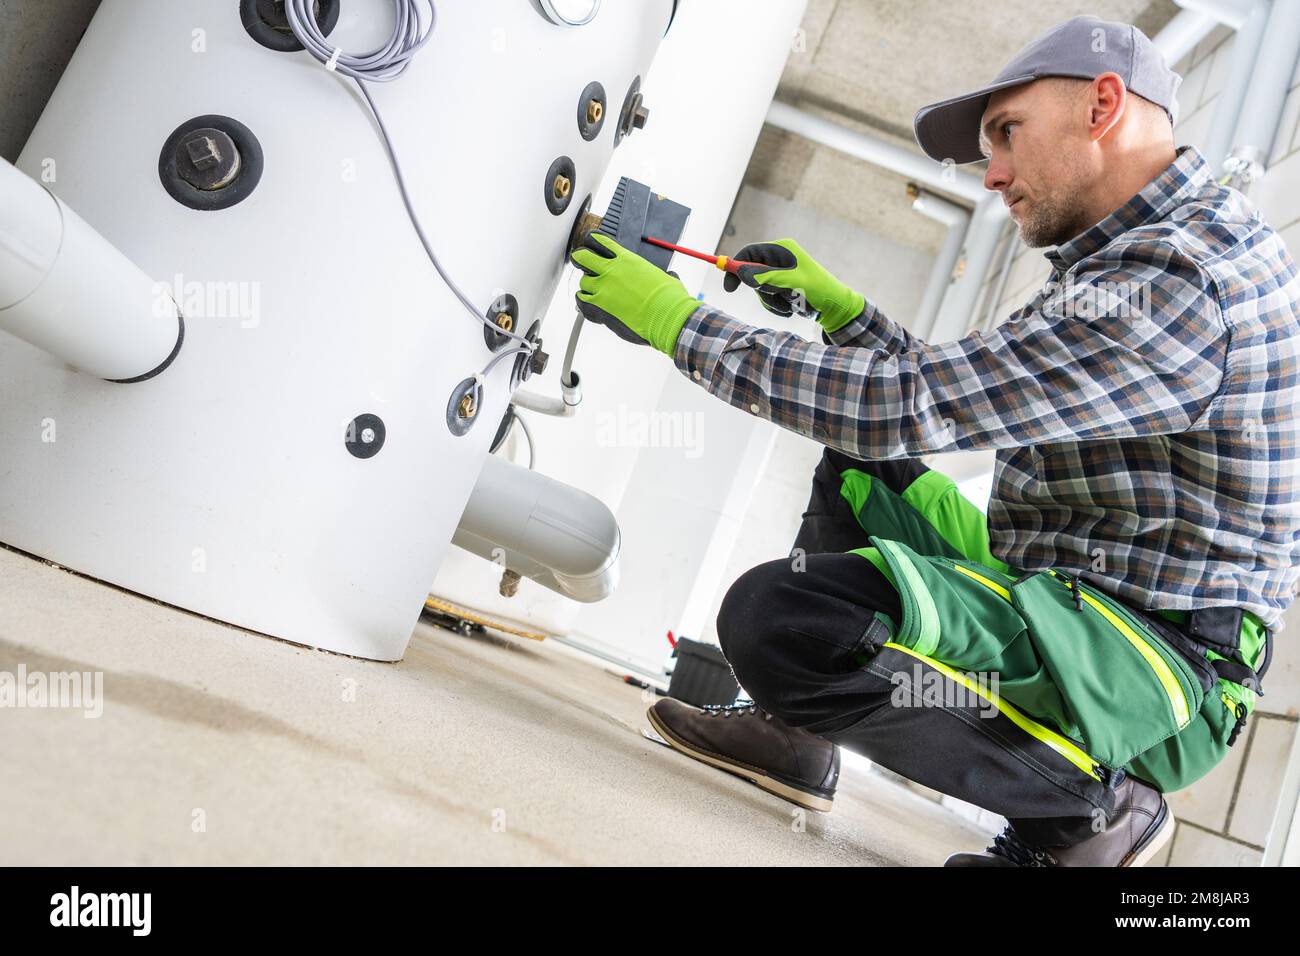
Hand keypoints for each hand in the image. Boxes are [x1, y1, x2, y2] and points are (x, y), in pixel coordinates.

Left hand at [568, 233, 701, 354]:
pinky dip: (584, 301)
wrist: (667, 317)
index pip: (599, 241)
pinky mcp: (598, 307)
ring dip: (589, 286)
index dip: (593, 242)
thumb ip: (659, 275)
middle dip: (582, 259)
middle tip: (585, 265)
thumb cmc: (669, 299)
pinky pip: (581, 300)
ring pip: (583, 281)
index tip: (592, 246)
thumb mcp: (666, 278)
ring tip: (597, 292)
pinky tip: (590, 303)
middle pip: (582, 257)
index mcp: (627, 259)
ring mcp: (603, 289)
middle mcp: (611, 271)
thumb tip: (669, 276)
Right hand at [721, 238, 864, 332]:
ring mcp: (781, 274)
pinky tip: (791, 309)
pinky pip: (768, 298)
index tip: (729, 287)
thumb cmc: (816, 290)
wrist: (834, 307)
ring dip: (771, 302)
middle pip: (752, 274)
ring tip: (789, 306)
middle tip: (775, 298)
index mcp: (782, 250)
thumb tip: (740, 272)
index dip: (736, 267)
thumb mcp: (789, 283)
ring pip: (760, 290)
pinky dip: (776, 306)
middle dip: (762, 291)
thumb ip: (764, 277)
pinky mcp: (783, 287)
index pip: (750, 253)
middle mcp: (780, 259)